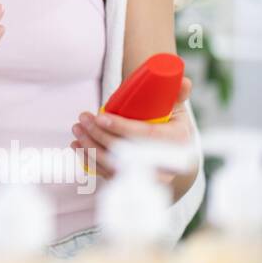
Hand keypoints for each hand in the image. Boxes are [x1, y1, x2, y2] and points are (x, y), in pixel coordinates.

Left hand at [70, 76, 195, 182]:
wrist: (171, 158)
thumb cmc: (171, 127)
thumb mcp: (177, 110)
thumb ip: (178, 94)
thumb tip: (184, 81)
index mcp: (177, 142)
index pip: (147, 136)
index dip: (122, 128)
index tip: (100, 117)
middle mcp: (164, 165)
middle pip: (126, 152)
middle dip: (99, 135)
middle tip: (82, 118)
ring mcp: (146, 177)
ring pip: (113, 165)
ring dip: (90, 147)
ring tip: (77, 128)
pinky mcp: (132, 182)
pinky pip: (107, 174)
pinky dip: (89, 161)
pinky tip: (77, 146)